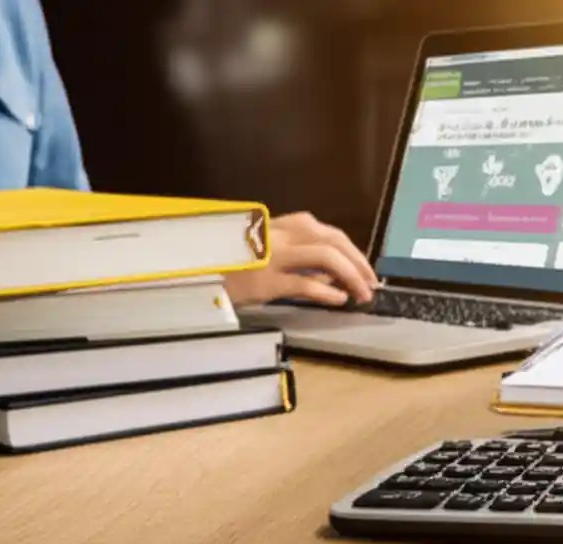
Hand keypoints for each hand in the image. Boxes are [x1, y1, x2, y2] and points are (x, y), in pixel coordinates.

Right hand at [223, 212, 378, 306]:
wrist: (191, 270)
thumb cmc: (228, 263)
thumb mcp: (263, 252)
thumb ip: (296, 256)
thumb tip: (331, 274)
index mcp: (280, 225)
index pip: (328, 233)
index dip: (353, 251)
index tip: (365, 269)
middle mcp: (280, 235)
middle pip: (334, 241)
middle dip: (359, 262)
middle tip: (371, 283)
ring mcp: (273, 257)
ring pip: (326, 257)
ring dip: (351, 276)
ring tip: (361, 294)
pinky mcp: (265, 281)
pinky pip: (305, 284)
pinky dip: (328, 291)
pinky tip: (338, 300)